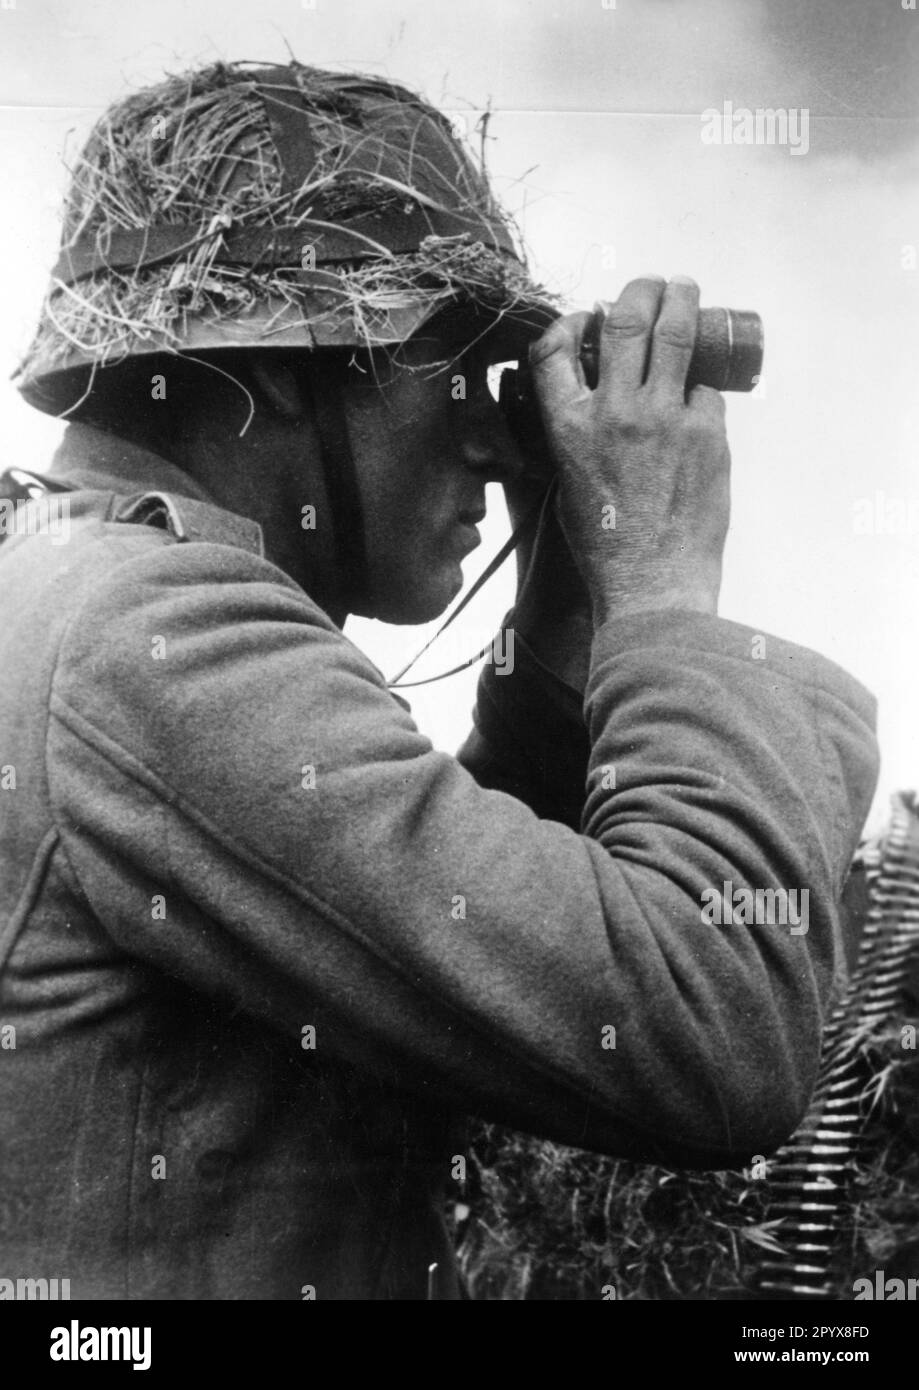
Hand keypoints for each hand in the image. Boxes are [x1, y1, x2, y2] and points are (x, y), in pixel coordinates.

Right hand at [528, 275, 730, 624]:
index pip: (555, 349)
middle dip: (638, 291)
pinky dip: (702, 383)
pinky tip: (700, 387)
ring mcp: (664, 419)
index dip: (572, 321)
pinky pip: (706, 388)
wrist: (652, 586)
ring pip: (675, 332)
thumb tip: (596, 395)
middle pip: (625, 321)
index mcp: (569, 428)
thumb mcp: (570, 483)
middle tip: (650, 285)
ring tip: (684, 290)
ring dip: (680, 300)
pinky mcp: (707, 434)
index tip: (587, 317)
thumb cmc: (607, 547)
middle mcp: (614, 413)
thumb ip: (579, 433)